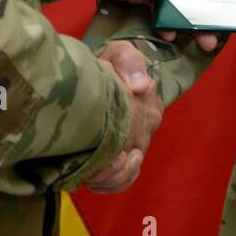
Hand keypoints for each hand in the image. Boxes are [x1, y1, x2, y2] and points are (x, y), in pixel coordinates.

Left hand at [85, 41, 163, 193]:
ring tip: (90, 171)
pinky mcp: (126, 153)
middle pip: (133, 158)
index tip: (97, 145)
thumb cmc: (110, 60)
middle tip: (86, 162)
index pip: (138, 130)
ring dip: (108, 177)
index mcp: (148, 99)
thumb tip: (139, 86)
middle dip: (109, 166)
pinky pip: (124, 180)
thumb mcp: (119, 52)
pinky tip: (93, 178)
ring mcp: (138, 140)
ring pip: (128, 173)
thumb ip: (129, 62)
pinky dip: (110, 184)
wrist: (99, 69)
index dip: (116, 144)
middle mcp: (147, 123)